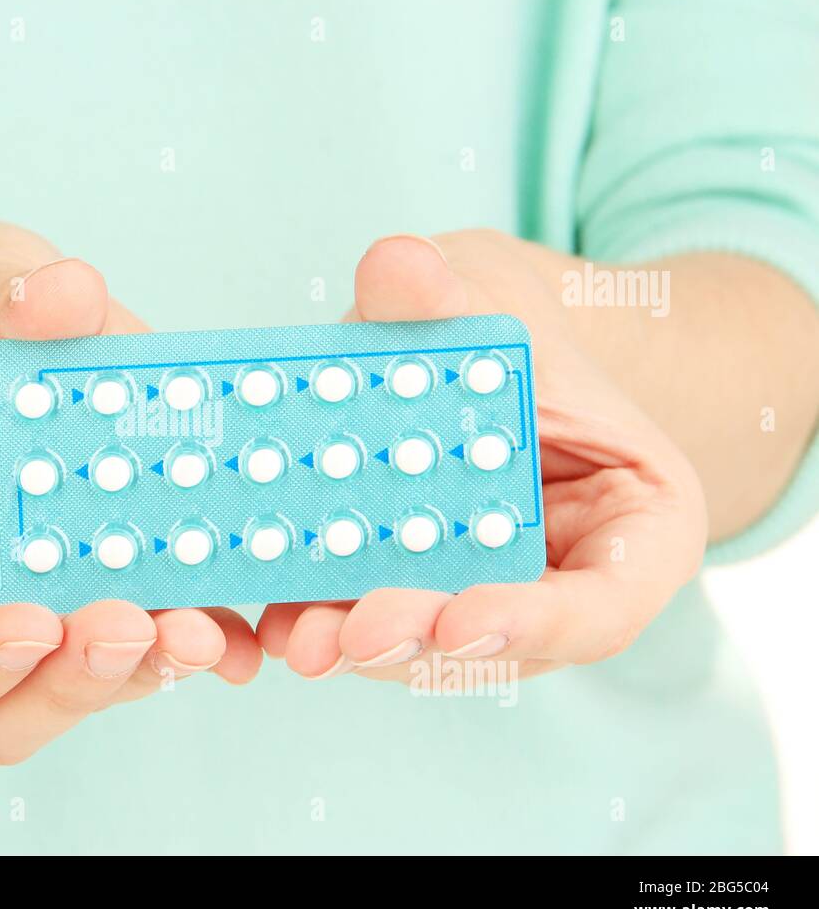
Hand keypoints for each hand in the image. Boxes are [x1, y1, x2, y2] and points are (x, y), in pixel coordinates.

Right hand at [0, 220, 260, 763]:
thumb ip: (0, 298)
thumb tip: (67, 295)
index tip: (35, 621)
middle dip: (70, 686)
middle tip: (135, 625)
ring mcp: (25, 603)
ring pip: (78, 689)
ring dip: (142, 671)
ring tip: (204, 628)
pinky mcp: (98, 581)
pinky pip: (143, 638)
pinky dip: (193, 639)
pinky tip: (242, 626)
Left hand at [257, 231, 706, 682]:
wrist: (475, 344)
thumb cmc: (516, 327)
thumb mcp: (495, 297)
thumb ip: (451, 295)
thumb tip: (396, 265)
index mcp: (636, 526)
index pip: (604, 604)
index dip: (533, 623)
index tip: (460, 619)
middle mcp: (563, 580)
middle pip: (500, 639)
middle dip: (421, 638)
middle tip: (354, 634)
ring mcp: (484, 593)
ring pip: (424, 641)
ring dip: (358, 643)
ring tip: (300, 638)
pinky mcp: (409, 587)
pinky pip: (369, 610)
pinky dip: (322, 612)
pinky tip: (272, 615)